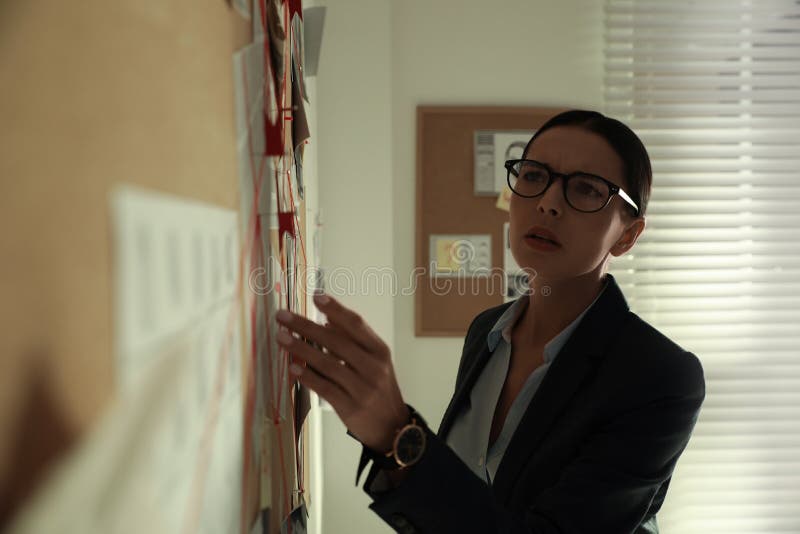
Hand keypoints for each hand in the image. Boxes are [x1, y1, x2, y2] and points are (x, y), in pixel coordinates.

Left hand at [275, 293, 408, 452]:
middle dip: (307, 326)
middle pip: (336, 342)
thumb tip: (326, 320)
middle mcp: (373, 367)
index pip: (356, 324)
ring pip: (328, 364)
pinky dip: (308, 377)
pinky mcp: (351, 407)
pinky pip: (325, 388)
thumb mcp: (374, 361)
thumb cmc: (378, 388)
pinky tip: (292, 367)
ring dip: (301, 349)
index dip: (336, 309)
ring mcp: (363, 388)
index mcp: (379, 350)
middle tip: (283, 316)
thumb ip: (353, 341)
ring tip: (281, 337)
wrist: (392, 427)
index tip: (316, 296)